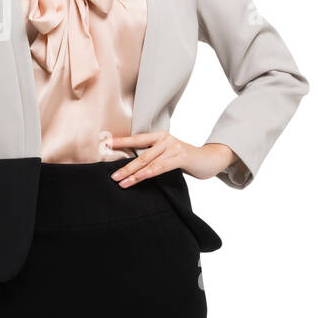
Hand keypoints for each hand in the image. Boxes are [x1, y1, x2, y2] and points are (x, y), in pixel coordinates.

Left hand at [106, 132, 238, 185]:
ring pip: (148, 162)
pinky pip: (160, 167)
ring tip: (121, 181)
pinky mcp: (180, 157)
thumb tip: (133, 166)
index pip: (137, 139)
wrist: (210, 159)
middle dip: (124, 165)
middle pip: (140, 154)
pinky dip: (147, 174)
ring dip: (133, 173)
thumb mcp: (168, 154)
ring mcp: (173, 147)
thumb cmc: (186, 158)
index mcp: (160, 136)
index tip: (106, 143)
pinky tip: (137, 179)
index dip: (122, 141)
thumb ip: (154, 156)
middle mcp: (165, 139)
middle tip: (112, 175)